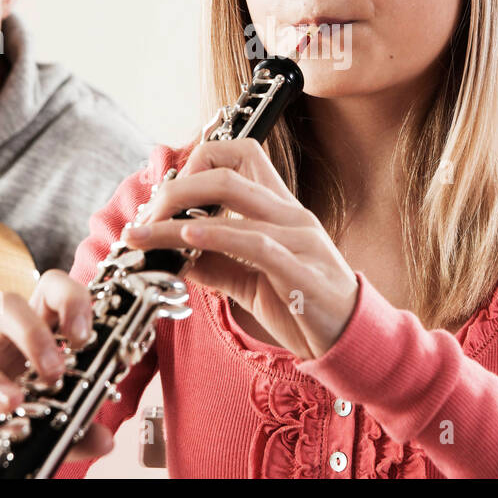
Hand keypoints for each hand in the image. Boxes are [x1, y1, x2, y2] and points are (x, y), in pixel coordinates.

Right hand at [0, 270, 113, 477]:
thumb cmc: (2, 434)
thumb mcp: (46, 434)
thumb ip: (74, 432)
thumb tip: (105, 440)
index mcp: (22, 349)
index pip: (44, 297)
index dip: (67, 299)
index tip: (84, 335)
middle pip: (3, 308)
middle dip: (32, 332)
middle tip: (54, 370)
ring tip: (13, 403)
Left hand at [121, 138, 358, 361]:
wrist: (352, 342)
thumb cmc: (304, 308)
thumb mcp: (250, 281)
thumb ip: (214, 264)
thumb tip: (169, 254)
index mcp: (281, 210)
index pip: (242, 155)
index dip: (199, 163)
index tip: (167, 197)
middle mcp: (292, 216)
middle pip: (229, 173)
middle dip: (177, 189)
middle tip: (145, 218)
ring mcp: (301, 240)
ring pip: (235, 206)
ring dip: (178, 219)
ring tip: (145, 235)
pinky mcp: (304, 272)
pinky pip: (257, 244)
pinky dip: (217, 236)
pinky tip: (188, 239)